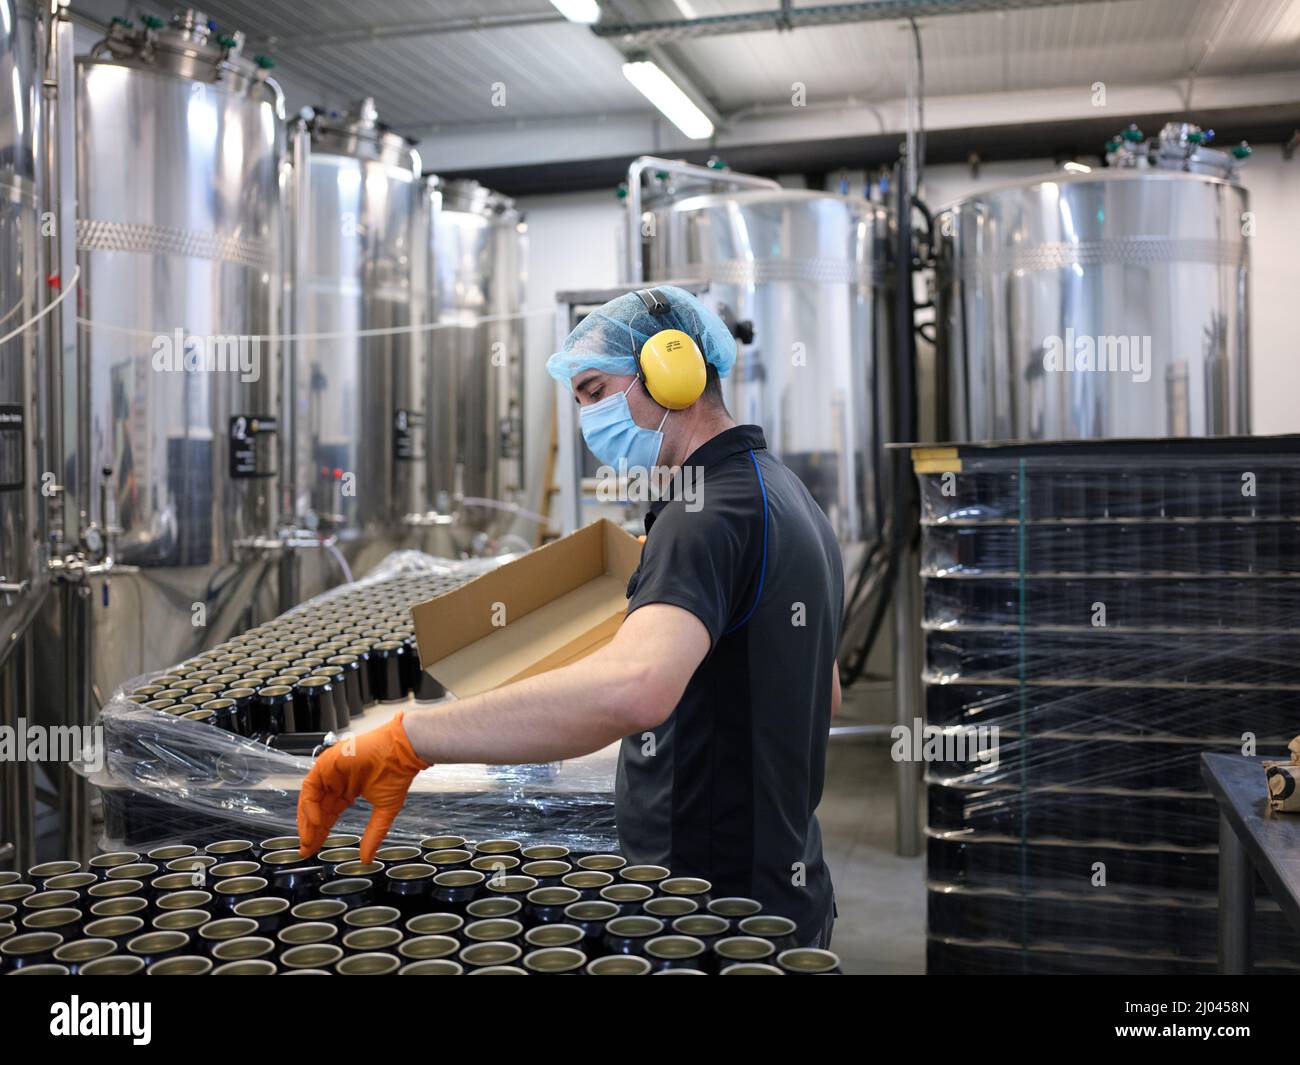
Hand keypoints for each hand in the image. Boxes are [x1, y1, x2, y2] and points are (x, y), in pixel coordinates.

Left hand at [297, 712, 429, 861]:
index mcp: (348, 791)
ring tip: (309, 839)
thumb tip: (366, 860)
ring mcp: (330, 771)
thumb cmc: (397, 774)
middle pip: (316, 809)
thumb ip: (373, 835)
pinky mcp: (327, 762)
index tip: (312, 849)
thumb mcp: (385, 811)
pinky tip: (317, 820)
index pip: (328, 814)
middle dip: (310, 830)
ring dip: (307, 819)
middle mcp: (336, 781)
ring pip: (310, 798)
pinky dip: (310, 803)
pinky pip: (311, 786)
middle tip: (306, 849)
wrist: (403, 752)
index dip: (320, 832)